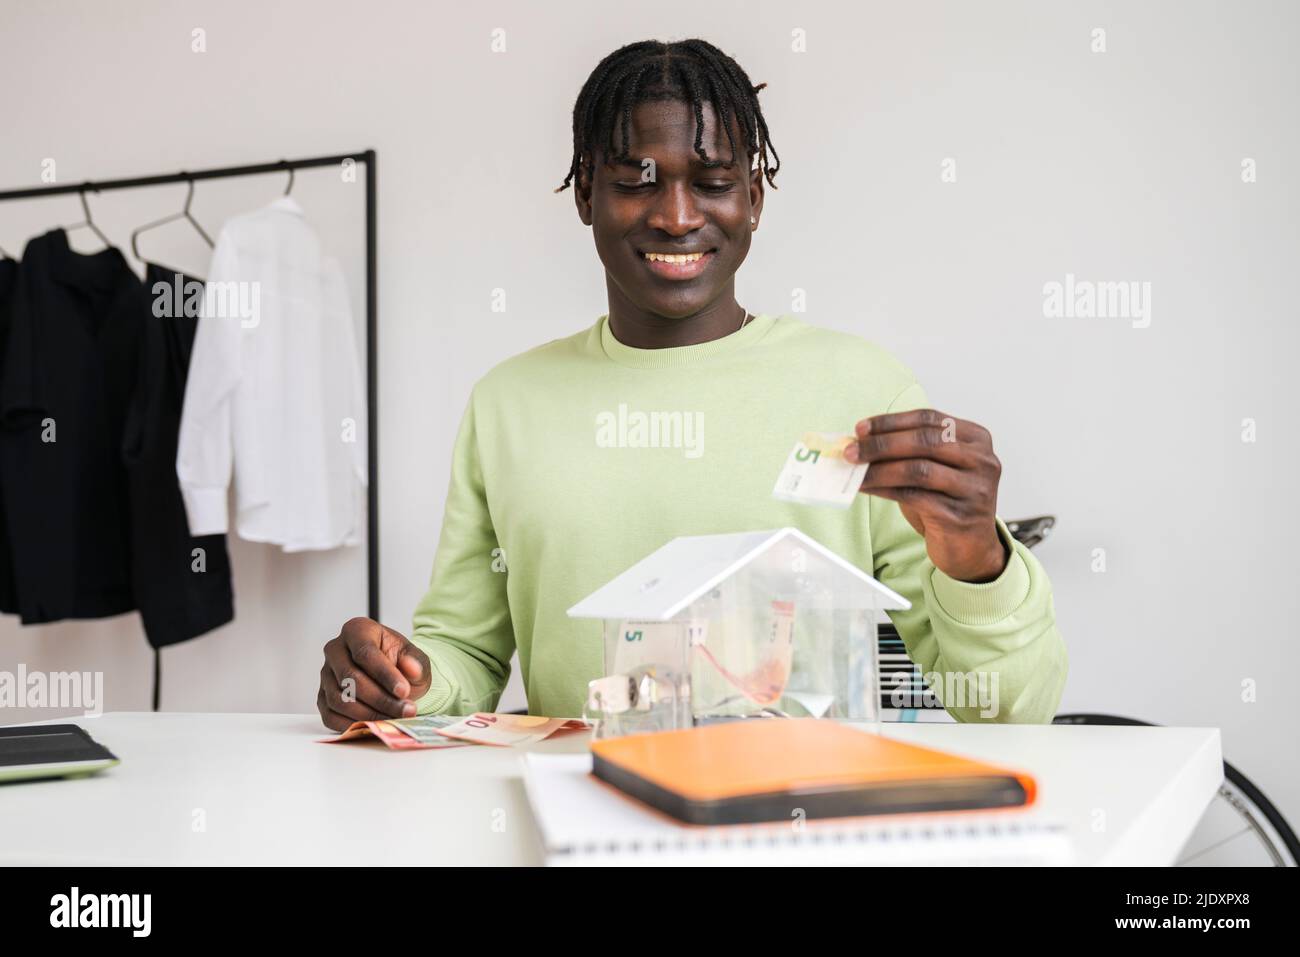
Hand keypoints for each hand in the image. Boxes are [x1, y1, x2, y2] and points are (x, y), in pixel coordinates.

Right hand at [317, 617, 431, 730]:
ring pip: (340, 699)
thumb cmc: (402, 664)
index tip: (404, 691)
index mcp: (357, 630)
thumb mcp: (416, 658)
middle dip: (381, 698)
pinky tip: (374, 726)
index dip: (385, 675)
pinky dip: (352, 725)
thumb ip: (415, 662)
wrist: (393, 678)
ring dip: (369, 714)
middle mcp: (335, 649)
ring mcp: (326, 674)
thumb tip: (412, 669)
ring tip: (395, 718)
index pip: (365, 653)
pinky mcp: (322, 697)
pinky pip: (330, 716)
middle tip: (405, 710)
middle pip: (350, 678)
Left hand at [845, 408, 1008, 582]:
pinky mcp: (960, 515)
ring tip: (854, 472)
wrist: (970, 547)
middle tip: (851, 451)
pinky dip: (884, 490)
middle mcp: (982, 461)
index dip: (891, 422)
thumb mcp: (933, 467)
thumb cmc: (946, 501)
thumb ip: (907, 451)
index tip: (861, 429)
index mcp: (976, 439)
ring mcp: (974, 489)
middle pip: (924, 442)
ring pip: (918, 469)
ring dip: (879, 469)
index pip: (929, 419)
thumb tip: (861, 442)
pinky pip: (914, 496)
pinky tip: (866, 488)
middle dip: (881, 444)